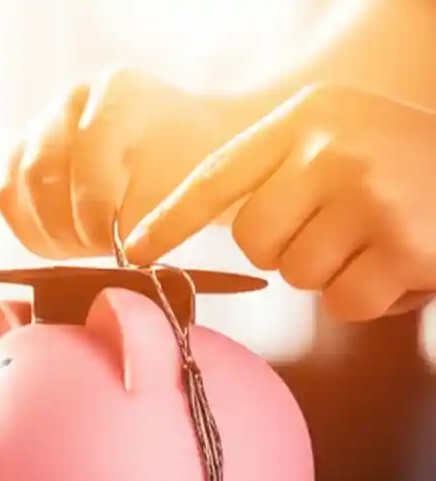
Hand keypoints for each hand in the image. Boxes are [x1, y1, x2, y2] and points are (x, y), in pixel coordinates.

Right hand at [0, 68, 243, 258]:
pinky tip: (66, 244)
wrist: (183, 153)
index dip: (95, 201)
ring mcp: (39, 127)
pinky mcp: (21, 157)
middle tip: (100, 252)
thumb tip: (117, 253)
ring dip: (49, 230)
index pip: (88, 143)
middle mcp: (69, 102)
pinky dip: (32, 229)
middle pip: (40, 167)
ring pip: (17, 185)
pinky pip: (7, 199)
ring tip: (87, 249)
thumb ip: (146, 215)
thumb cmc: (190, 169)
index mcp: (115, 90)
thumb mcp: (184, 185)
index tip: (116, 243)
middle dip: (68, 223)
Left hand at [125, 85, 435, 320]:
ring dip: (334, 271)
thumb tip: (177, 232)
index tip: (133, 251)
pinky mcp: (406, 248)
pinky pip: (345, 302)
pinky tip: (403, 263)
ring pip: (299, 275)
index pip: (217, 176)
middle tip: (340, 228)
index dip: (170, 220)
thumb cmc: (404, 164)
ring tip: (379, 238)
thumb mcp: (337, 137)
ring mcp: (371, 197)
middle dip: (289, 248)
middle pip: (256, 240)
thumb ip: (276, 171)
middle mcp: (333, 150)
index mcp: (306, 118)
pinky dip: (371, 298)